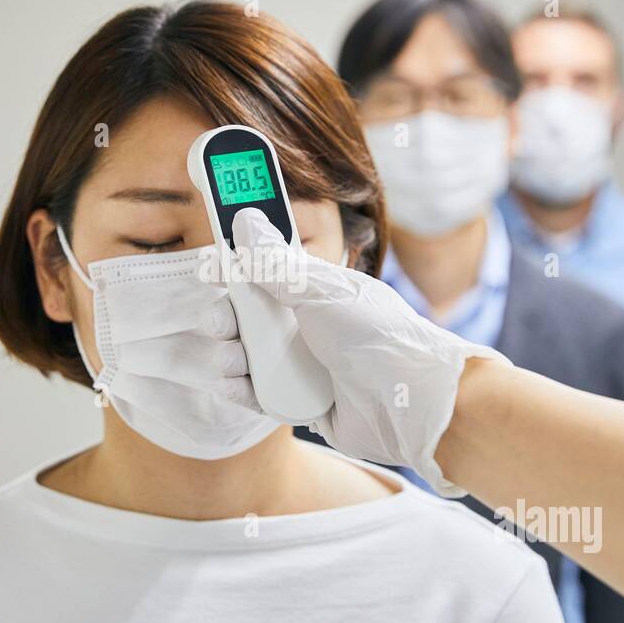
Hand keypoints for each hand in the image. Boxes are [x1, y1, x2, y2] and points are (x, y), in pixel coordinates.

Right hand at [232, 208, 505, 494]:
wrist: (412, 403)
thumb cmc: (377, 337)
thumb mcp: (322, 292)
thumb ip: (276, 263)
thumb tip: (245, 218)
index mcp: (314, 292)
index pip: (265, 271)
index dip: (237, 265)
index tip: (211, 263)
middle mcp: (305, 325)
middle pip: (246, 316)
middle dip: (225, 316)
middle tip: (217, 320)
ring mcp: (301, 364)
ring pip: (246, 355)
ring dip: (227, 354)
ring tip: (230, 357)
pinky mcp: (298, 401)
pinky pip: (257, 393)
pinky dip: (239, 389)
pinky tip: (232, 382)